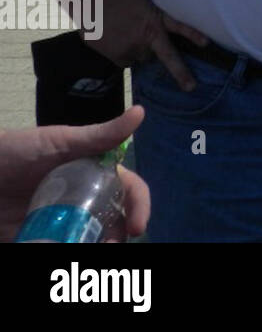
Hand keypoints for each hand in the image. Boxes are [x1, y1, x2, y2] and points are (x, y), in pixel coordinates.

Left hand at [0, 105, 150, 241]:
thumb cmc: (17, 150)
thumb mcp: (60, 141)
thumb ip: (100, 135)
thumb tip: (140, 112)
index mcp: (94, 175)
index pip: (128, 191)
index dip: (138, 207)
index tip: (136, 227)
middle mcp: (82, 200)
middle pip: (113, 221)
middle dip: (118, 236)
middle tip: (110, 246)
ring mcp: (60, 221)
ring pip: (88, 238)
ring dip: (94, 245)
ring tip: (87, 253)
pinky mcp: (35, 238)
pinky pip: (55, 248)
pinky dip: (62, 252)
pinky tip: (61, 253)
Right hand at [96, 0, 210, 91]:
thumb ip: (158, 9)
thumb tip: (172, 8)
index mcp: (156, 18)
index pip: (179, 26)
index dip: (193, 34)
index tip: (206, 44)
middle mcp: (145, 35)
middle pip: (168, 57)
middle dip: (181, 73)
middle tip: (191, 87)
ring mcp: (130, 47)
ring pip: (143, 57)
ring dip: (141, 51)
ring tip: (130, 34)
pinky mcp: (116, 54)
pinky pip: (126, 61)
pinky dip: (125, 54)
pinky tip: (117, 40)